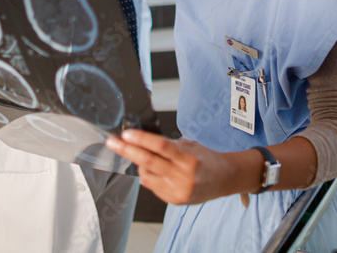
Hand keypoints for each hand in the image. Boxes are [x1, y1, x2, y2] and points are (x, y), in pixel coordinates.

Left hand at [106, 129, 235, 204]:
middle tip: (112, 142)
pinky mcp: (174, 201)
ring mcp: (178, 191)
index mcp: (189, 159)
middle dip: (127, 151)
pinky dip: (148, 176)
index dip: (142, 140)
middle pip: (149, 162)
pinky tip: (154, 171)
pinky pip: (152, 187)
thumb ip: (168, 147)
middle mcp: (183, 177)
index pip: (161, 147)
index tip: (126, 134)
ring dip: (139, 164)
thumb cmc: (206, 159)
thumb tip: (141, 142)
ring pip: (146, 176)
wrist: (224, 180)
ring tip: (142, 156)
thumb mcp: (190, 146)